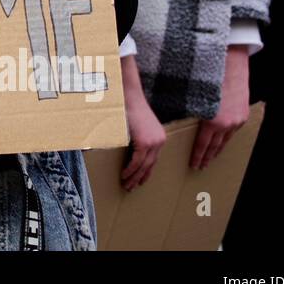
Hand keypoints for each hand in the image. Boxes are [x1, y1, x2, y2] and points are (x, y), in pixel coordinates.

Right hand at [121, 55, 164, 190]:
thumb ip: (136, 136)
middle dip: (140, 178)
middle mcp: (159, 141)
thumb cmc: (129, 107)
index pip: (153, 159)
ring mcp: (153, 143)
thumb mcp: (136, 125)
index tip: (140, 180)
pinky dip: (130, 170)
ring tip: (126, 185)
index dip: (146, 172)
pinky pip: (137, 162)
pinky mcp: (144, 143)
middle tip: (131, 187)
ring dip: (134, 177)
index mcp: (159, 137)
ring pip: (143, 166)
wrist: (129, 96)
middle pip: (150, 166)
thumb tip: (128, 146)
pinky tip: (124, 175)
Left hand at [191, 44, 250, 169]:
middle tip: (201, 166)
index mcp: (212, 121)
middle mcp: (227, 124)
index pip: (203, 144)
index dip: (198, 155)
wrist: (232, 67)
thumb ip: (190, 111)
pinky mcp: (243, 115)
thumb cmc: (209, 79)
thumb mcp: (196, 97)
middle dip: (208, 157)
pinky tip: (222, 141)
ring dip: (218, 150)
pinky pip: (234, 131)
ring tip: (211, 158)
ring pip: (226, 140)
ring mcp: (237, 120)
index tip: (194, 165)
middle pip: (215, 146)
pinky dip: (227, 138)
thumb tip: (178, 120)